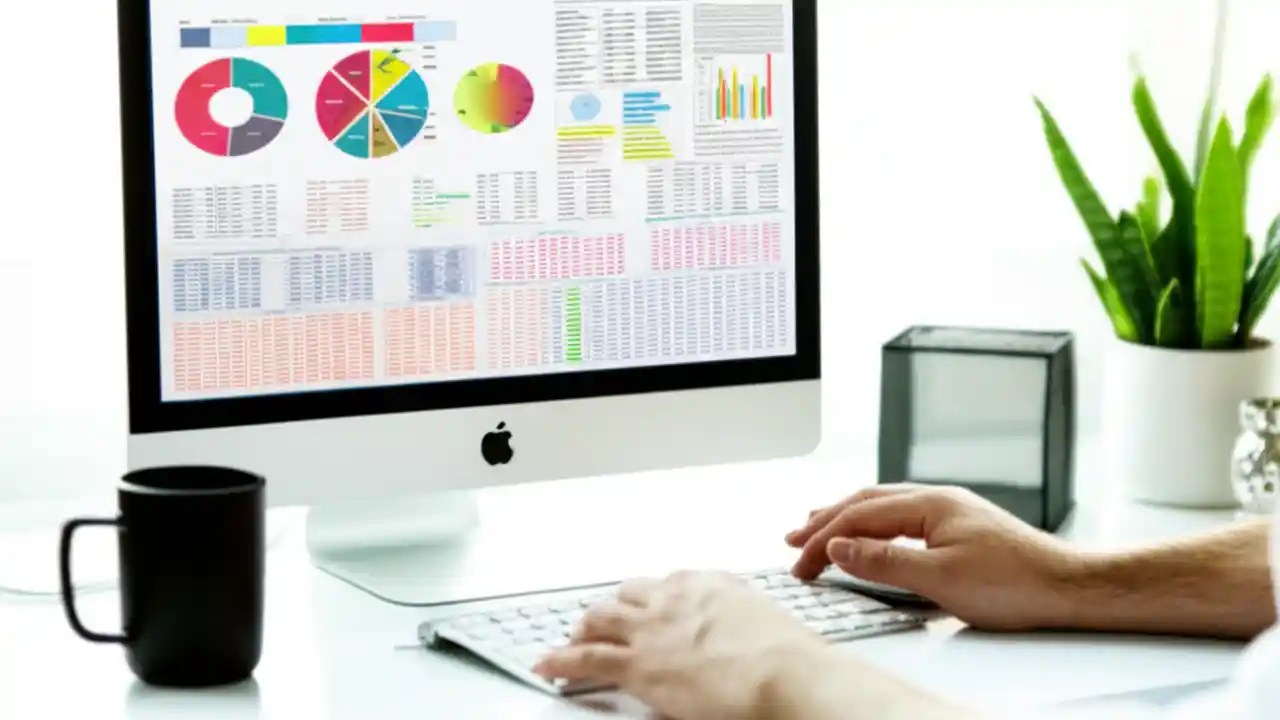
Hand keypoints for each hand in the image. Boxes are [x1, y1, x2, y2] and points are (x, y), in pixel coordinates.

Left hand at [532, 570, 825, 719]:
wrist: (783, 675)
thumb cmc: (789, 657)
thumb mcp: (767, 621)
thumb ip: (746, 619)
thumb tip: (749, 632)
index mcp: (708, 584)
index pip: (669, 583)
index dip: (654, 598)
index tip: (651, 606)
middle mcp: (674, 597)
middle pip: (629, 594)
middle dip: (614, 608)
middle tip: (604, 622)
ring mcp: (651, 628)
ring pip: (601, 619)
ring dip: (583, 629)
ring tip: (572, 640)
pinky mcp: (637, 664)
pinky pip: (585, 659)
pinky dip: (560, 661)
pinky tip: (546, 665)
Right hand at [786, 484, 1081, 630]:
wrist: (1068, 589)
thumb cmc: (1015, 583)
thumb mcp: (940, 579)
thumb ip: (884, 562)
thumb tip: (839, 547)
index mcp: (929, 504)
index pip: (859, 517)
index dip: (824, 540)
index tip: (801, 564)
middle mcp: (937, 499)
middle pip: (866, 503)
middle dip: (825, 521)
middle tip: (793, 541)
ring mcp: (949, 511)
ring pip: (883, 507)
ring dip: (846, 519)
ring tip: (818, 528)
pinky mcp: (958, 528)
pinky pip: (901, 518)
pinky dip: (873, 525)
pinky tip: (870, 535)